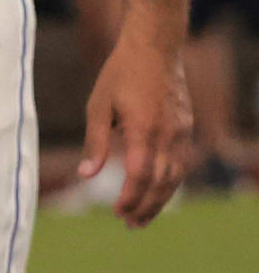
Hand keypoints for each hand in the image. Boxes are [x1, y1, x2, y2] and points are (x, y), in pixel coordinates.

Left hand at [78, 33, 195, 225]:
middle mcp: (168, 133)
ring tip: (143, 217)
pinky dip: (170, 181)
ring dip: (161, 198)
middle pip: (162, 181)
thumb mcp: (98, 107)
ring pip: (176, 174)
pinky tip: (158, 191)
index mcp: (144, 129)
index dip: (130, 197)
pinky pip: (181, 161)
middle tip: (130, 225)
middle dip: (146, 206)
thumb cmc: (120, 74)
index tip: (117, 213)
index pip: (140, 175)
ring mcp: (182, 130)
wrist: (155, 47)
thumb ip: (95, 143)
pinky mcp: (186, 126)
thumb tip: (86, 175)